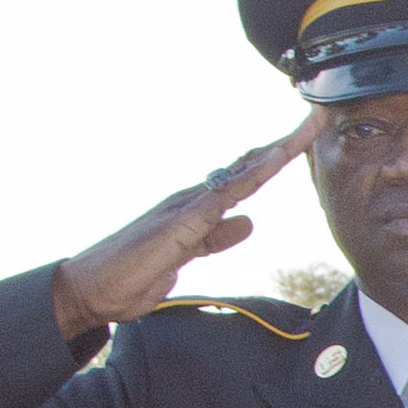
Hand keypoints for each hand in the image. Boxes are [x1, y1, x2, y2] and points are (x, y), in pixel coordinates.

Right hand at [44, 120, 319, 337]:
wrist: (89, 289)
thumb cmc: (129, 277)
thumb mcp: (185, 258)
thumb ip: (215, 239)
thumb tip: (247, 223)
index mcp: (198, 209)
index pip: (246, 178)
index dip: (276, 158)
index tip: (307, 139)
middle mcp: (194, 199)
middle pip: (249, 165)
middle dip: (286, 143)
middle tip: (319, 117)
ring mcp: (187, 208)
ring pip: (242, 173)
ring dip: (276, 151)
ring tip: (308, 128)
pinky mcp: (180, 224)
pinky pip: (222, 197)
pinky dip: (249, 178)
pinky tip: (270, 165)